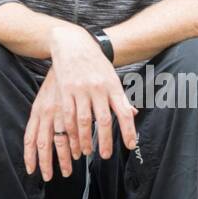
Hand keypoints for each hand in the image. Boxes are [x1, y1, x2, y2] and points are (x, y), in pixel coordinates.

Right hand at [24, 27, 137, 180]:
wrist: (73, 43)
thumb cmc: (95, 62)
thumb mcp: (112, 76)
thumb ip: (120, 96)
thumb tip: (132, 113)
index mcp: (112, 85)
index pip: (123, 112)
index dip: (128, 130)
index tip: (130, 145)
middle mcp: (98, 88)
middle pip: (103, 120)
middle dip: (105, 140)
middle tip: (105, 155)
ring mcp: (80, 89)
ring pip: (84, 120)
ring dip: (85, 139)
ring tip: (87, 151)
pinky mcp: (65, 90)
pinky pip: (68, 114)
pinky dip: (70, 130)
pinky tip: (72, 139)